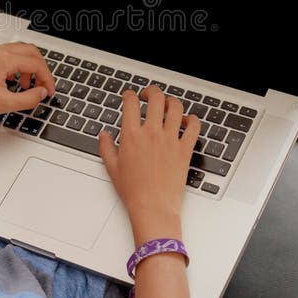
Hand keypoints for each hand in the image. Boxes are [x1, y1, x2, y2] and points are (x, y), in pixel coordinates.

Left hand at [0, 42, 55, 120]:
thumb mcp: (4, 104)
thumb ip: (28, 99)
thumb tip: (41, 93)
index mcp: (4, 59)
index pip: (36, 63)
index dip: (47, 78)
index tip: (48, 91)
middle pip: (30, 51)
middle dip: (40, 69)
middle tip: (42, 85)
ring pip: (18, 51)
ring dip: (27, 67)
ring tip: (24, 86)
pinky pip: (5, 54)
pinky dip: (14, 65)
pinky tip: (10, 81)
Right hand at [99, 86, 199, 237]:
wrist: (153, 207)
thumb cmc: (133, 191)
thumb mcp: (112, 168)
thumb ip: (106, 147)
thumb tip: (103, 134)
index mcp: (132, 136)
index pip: (131, 103)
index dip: (130, 94)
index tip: (130, 96)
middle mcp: (151, 133)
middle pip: (156, 98)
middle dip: (152, 91)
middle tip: (150, 94)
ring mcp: (170, 140)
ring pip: (176, 107)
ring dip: (172, 101)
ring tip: (168, 105)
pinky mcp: (184, 149)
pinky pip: (193, 127)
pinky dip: (192, 120)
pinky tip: (187, 121)